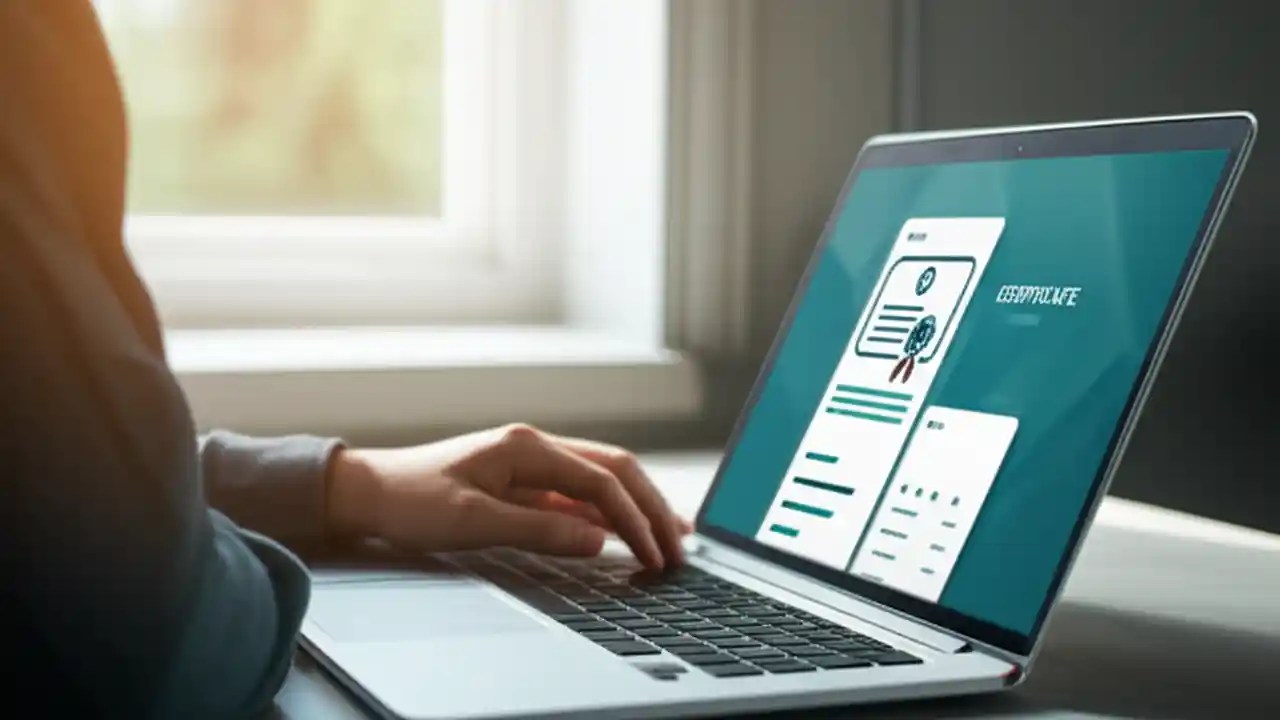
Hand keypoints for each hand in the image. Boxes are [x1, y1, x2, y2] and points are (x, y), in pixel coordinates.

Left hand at [326, 424, 687, 568]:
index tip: (655, 554)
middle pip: (615, 470)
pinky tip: (625, 535)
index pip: (602, 480)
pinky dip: (609, 516)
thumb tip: (599, 542)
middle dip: (652, 508)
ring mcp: (531, 464)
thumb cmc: (410, 500)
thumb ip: (540, 530)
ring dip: (636, 509)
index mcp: (527, 447)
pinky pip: (579, 497)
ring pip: (602, 481)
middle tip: (680, 546)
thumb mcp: (474, 521)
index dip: (635, 519)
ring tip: (670, 538)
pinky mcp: (524, 484)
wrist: (367, 493)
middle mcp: (536, 447)